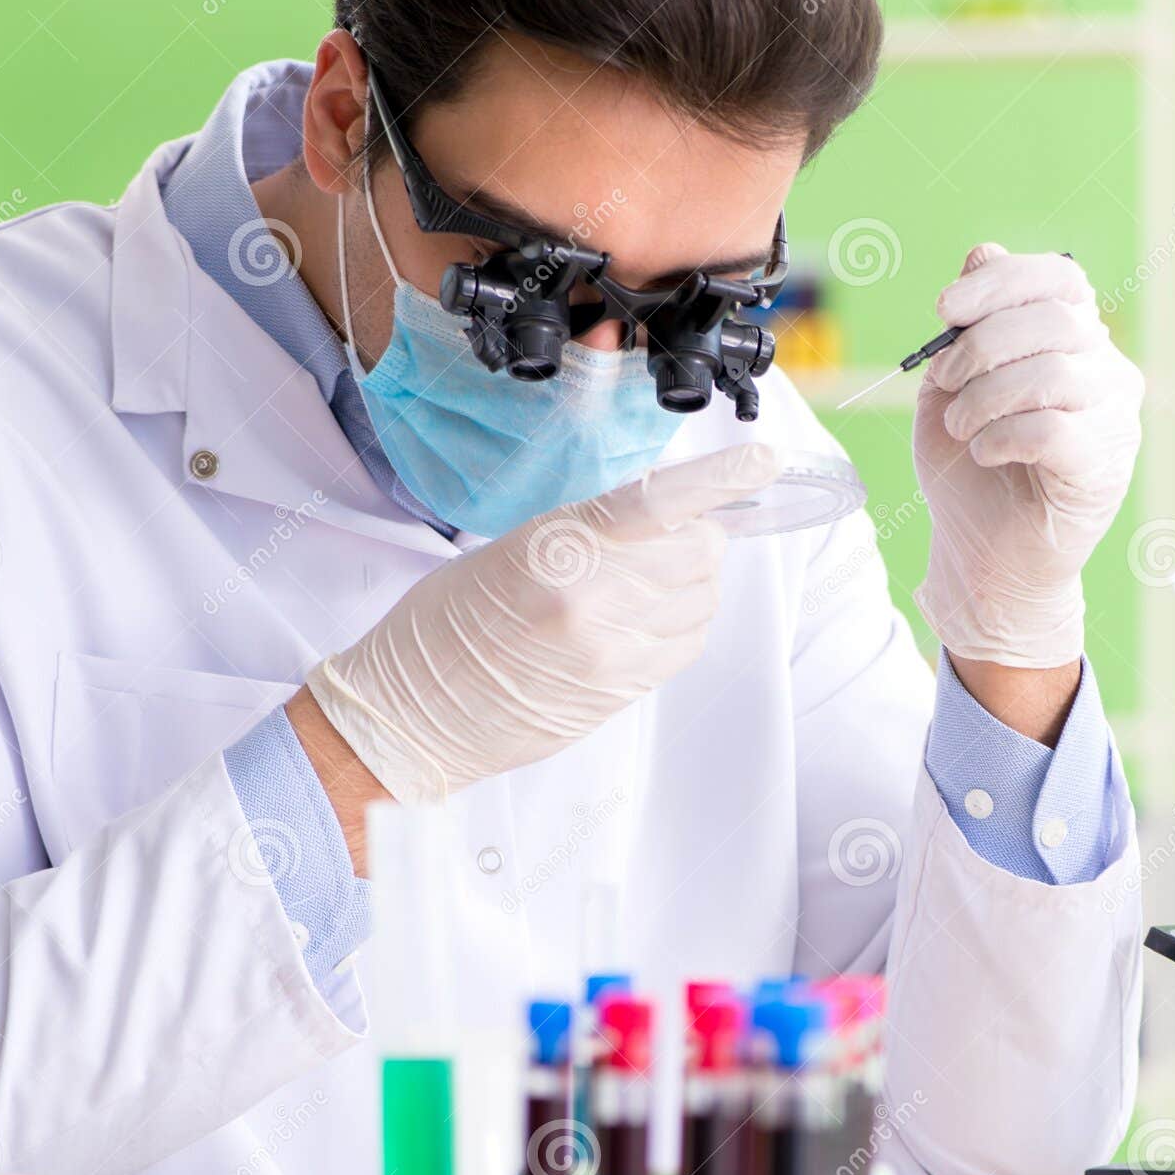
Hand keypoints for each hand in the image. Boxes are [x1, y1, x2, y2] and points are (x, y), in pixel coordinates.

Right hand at [305, 443, 780, 802]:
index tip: (761, 460)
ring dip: (691, 579)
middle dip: (695, 533)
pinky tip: (647, 616)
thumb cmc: (442, 629)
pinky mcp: (618, 690)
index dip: (718, 478)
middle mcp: (590, 599)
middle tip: (667, 535)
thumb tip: (656, 520)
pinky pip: (685, 642)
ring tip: (645, 582)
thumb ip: (584, 533)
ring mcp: (610, 651)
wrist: (413, 714)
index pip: (657, 503)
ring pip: (701, 596)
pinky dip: (682, 620)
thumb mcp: (506, 551)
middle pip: (696, 549)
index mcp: (554, 549)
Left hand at [913, 244, 1142, 668]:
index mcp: (1071, 342)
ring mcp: (1111, 420)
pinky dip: (1002, 436)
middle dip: (980, 346)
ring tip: (961, 428)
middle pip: (1054, 319)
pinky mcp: (1101, 469)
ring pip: (1054, 374)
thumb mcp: (950, 390)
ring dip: (985, 398)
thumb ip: (965, 328)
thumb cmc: (968, 469)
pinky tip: (983, 453)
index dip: (1002, 282)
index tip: (946, 308)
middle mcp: (1104, 371)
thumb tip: (982, 254)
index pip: (1059, 279)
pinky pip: (1055, 430)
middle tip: (945, 383)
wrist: (980, 553)